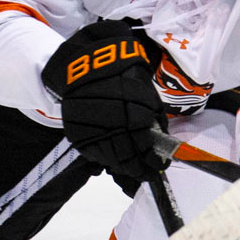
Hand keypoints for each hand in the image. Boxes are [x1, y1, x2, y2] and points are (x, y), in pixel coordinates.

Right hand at [40, 19, 165, 176]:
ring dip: (123, 168)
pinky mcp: (78, 135)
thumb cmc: (125, 79)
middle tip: (146, 173)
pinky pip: (94, 155)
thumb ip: (155, 123)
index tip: (159, 166)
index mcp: (135, 118)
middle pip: (129, 161)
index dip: (154, 163)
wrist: (90, 66)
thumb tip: (161, 146)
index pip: (146, 151)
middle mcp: (114, 128)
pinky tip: (113, 157)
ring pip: (111, 161)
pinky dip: (105, 159)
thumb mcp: (148, 97)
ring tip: (131, 168)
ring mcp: (94, 133)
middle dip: (140, 170)